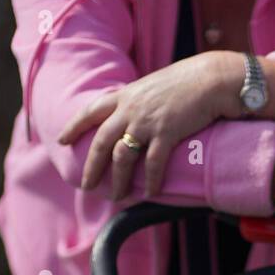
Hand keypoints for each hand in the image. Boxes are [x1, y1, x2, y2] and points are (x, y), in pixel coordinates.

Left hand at [56, 52, 242, 199]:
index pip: (91, 111)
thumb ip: (140, 100)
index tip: (62, 140)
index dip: (74, 126)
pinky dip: (149, 181)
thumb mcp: (154, 85)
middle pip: (102, 142)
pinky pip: (153, 163)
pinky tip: (148, 193)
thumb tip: (134, 113)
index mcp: (125, 95)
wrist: (211, 78)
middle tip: (86, 185)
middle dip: (92, 166)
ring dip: (118, 180)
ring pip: (123, 157)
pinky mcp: (167, 133)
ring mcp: (147, 122)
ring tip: (116, 196)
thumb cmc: (188, 81)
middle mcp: (131, 109)